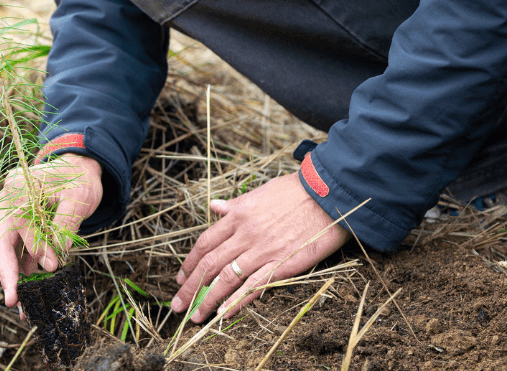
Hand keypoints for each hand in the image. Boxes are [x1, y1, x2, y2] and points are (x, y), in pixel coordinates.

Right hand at [0, 154, 102, 313]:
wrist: (80, 167)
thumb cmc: (80, 179)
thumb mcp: (78, 198)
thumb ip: (64, 225)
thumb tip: (54, 258)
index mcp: (18, 189)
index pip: (19, 227)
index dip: (36, 250)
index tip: (53, 267)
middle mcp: (7, 201)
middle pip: (1, 243)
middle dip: (7, 275)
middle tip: (13, 302)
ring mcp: (9, 213)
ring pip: (7, 251)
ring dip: (14, 278)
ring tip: (21, 307)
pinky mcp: (17, 224)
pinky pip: (17, 250)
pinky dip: (22, 269)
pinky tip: (27, 291)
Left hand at [171, 172, 349, 322]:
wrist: (328, 195)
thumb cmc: (296, 190)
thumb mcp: (260, 192)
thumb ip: (234, 204)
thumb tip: (214, 206)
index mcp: (238, 215)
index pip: (205, 243)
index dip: (190, 263)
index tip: (181, 277)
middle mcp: (245, 234)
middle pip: (209, 265)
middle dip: (190, 288)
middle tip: (177, 304)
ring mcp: (263, 250)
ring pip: (227, 279)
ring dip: (208, 300)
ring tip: (196, 316)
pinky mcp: (282, 264)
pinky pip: (254, 286)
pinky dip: (236, 302)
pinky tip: (224, 314)